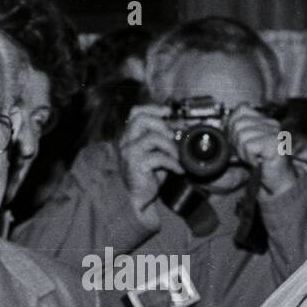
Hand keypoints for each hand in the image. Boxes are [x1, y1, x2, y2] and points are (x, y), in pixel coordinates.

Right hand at [118, 105, 181, 227]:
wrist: (140, 198)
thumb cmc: (148, 174)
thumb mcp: (155, 152)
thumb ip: (162, 139)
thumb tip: (181, 128)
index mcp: (129, 136)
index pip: (135, 113)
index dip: (152, 108)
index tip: (168, 112)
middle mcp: (126, 142)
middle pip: (141, 120)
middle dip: (161, 125)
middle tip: (172, 136)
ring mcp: (129, 153)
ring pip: (152, 138)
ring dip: (170, 146)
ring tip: (177, 157)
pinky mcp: (135, 165)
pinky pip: (158, 157)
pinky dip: (172, 162)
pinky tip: (178, 169)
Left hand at [228, 106, 297, 197]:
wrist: (278, 181)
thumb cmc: (263, 164)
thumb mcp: (246, 145)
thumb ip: (237, 131)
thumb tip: (224, 122)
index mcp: (264, 120)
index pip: (241, 109)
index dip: (232, 124)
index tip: (235, 140)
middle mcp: (270, 123)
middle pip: (238, 123)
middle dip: (236, 142)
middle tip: (246, 153)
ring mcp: (274, 132)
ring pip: (242, 135)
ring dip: (243, 151)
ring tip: (253, 158)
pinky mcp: (274, 143)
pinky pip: (249, 145)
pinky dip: (249, 157)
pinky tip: (257, 161)